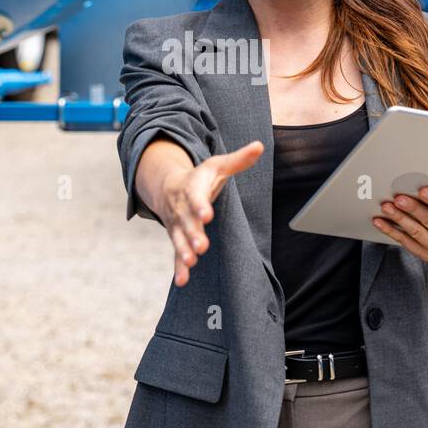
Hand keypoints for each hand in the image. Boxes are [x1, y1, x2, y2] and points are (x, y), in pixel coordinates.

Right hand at [158, 140, 264, 286]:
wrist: (168, 187)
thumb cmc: (199, 177)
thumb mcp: (217, 166)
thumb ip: (238, 160)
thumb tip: (259, 146)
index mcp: (192, 188)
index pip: (196, 197)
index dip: (200, 205)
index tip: (207, 214)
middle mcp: (182, 208)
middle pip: (187, 222)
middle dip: (193, 234)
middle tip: (202, 246)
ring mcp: (178, 225)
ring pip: (179, 239)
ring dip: (184, 251)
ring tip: (191, 262)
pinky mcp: (178, 238)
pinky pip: (176, 254)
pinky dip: (179, 268)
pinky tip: (183, 281)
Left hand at [371, 186, 427, 266]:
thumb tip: (420, 188)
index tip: (423, 190)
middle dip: (413, 209)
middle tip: (399, 198)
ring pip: (415, 232)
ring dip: (399, 218)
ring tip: (387, 207)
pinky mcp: (425, 256)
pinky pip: (405, 242)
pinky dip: (391, 231)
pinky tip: (380, 222)